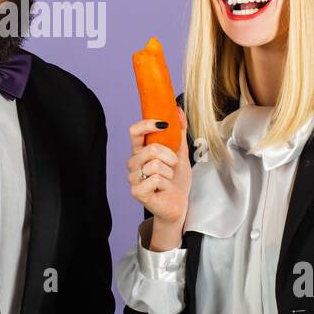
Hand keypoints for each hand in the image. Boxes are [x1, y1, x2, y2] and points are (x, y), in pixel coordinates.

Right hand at [126, 109, 190, 250]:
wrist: (178, 204)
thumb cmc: (176, 180)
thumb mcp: (180, 152)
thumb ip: (178, 132)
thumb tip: (177, 109)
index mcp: (141, 150)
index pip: (135, 131)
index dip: (147, 124)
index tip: (164, 124)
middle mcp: (133, 162)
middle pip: (150, 148)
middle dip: (169, 156)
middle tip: (173, 164)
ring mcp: (133, 177)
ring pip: (154, 165)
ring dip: (169, 172)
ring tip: (168, 179)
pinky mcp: (136, 192)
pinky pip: (154, 180)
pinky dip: (165, 184)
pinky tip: (163, 189)